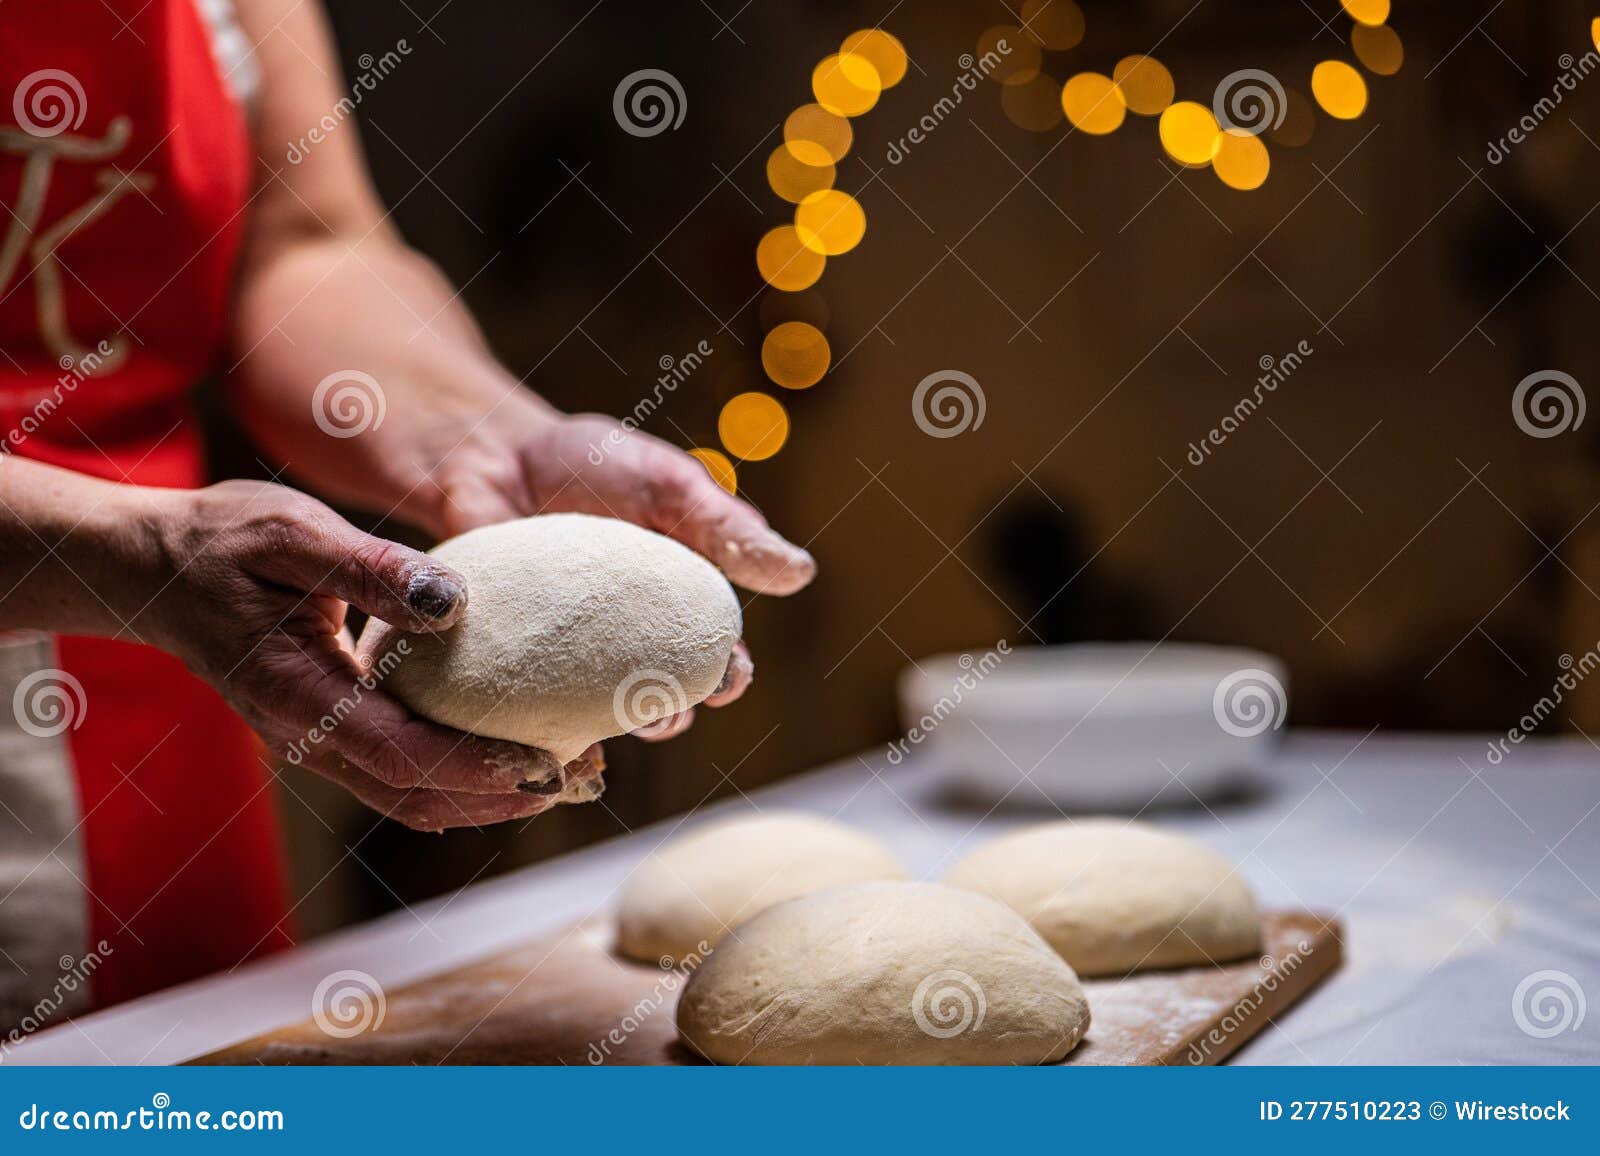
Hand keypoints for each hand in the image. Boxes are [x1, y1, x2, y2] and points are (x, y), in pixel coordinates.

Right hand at [136, 480, 598, 831]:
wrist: (157, 569)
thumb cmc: (222, 541)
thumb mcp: (292, 532)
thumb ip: (371, 569)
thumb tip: (456, 604)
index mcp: (297, 692)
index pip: (402, 756)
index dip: (477, 769)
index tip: (548, 763)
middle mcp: (308, 735)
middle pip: (418, 796)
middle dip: (503, 796)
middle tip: (585, 774)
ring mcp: (317, 742)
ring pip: (413, 797)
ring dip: (490, 795)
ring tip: (570, 770)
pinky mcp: (332, 731)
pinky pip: (403, 772)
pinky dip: (462, 775)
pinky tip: (515, 753)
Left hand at [417, 407, 816, 738]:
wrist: (495, 457)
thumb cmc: (595, 466)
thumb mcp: (668, 486)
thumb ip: (725, 529)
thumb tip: (801, 572)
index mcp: (685, 601)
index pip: (718, 650)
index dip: (728, 671)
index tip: (729, 678)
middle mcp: (636, 639)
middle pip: (667, 691)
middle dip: (675, 708)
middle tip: (669, 710)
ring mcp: (576, 656)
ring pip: (605, 709)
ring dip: (614, 723)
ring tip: (612, 722)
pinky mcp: (521, 663)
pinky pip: (539, 705)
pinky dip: (547, 720)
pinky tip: (548, 726)